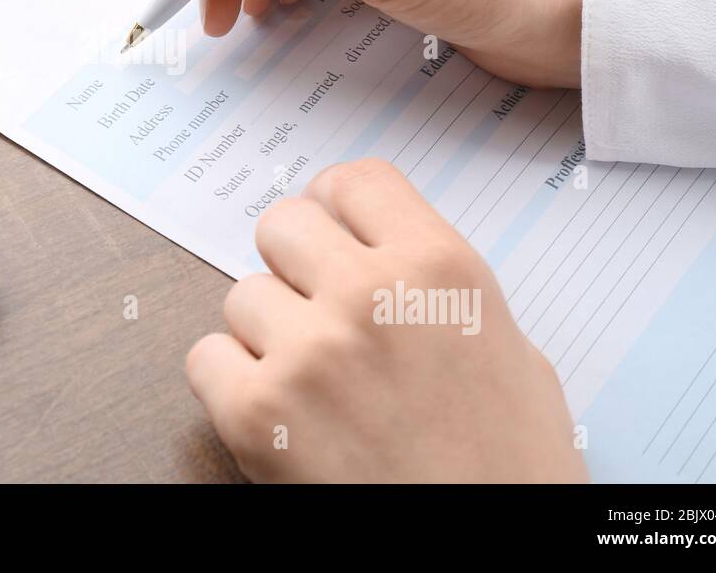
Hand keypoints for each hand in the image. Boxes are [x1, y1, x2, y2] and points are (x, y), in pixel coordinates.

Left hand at [186, 158, 587, 482]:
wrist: (488, 552)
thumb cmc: (510, 467)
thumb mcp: (510, 351)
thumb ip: (437, 286)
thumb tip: (380, 249)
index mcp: (440, 270)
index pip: (354, 180)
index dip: (337, 206)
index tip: (333, 230)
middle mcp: (370, 296)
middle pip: (283, 223)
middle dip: (293, 263)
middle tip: (314, 306)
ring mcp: (308, 352)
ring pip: (242, 294)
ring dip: (267, 332)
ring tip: (311, 381)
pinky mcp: (256, 413)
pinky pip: (205, 357)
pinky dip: (229, 383)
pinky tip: (275, 411)